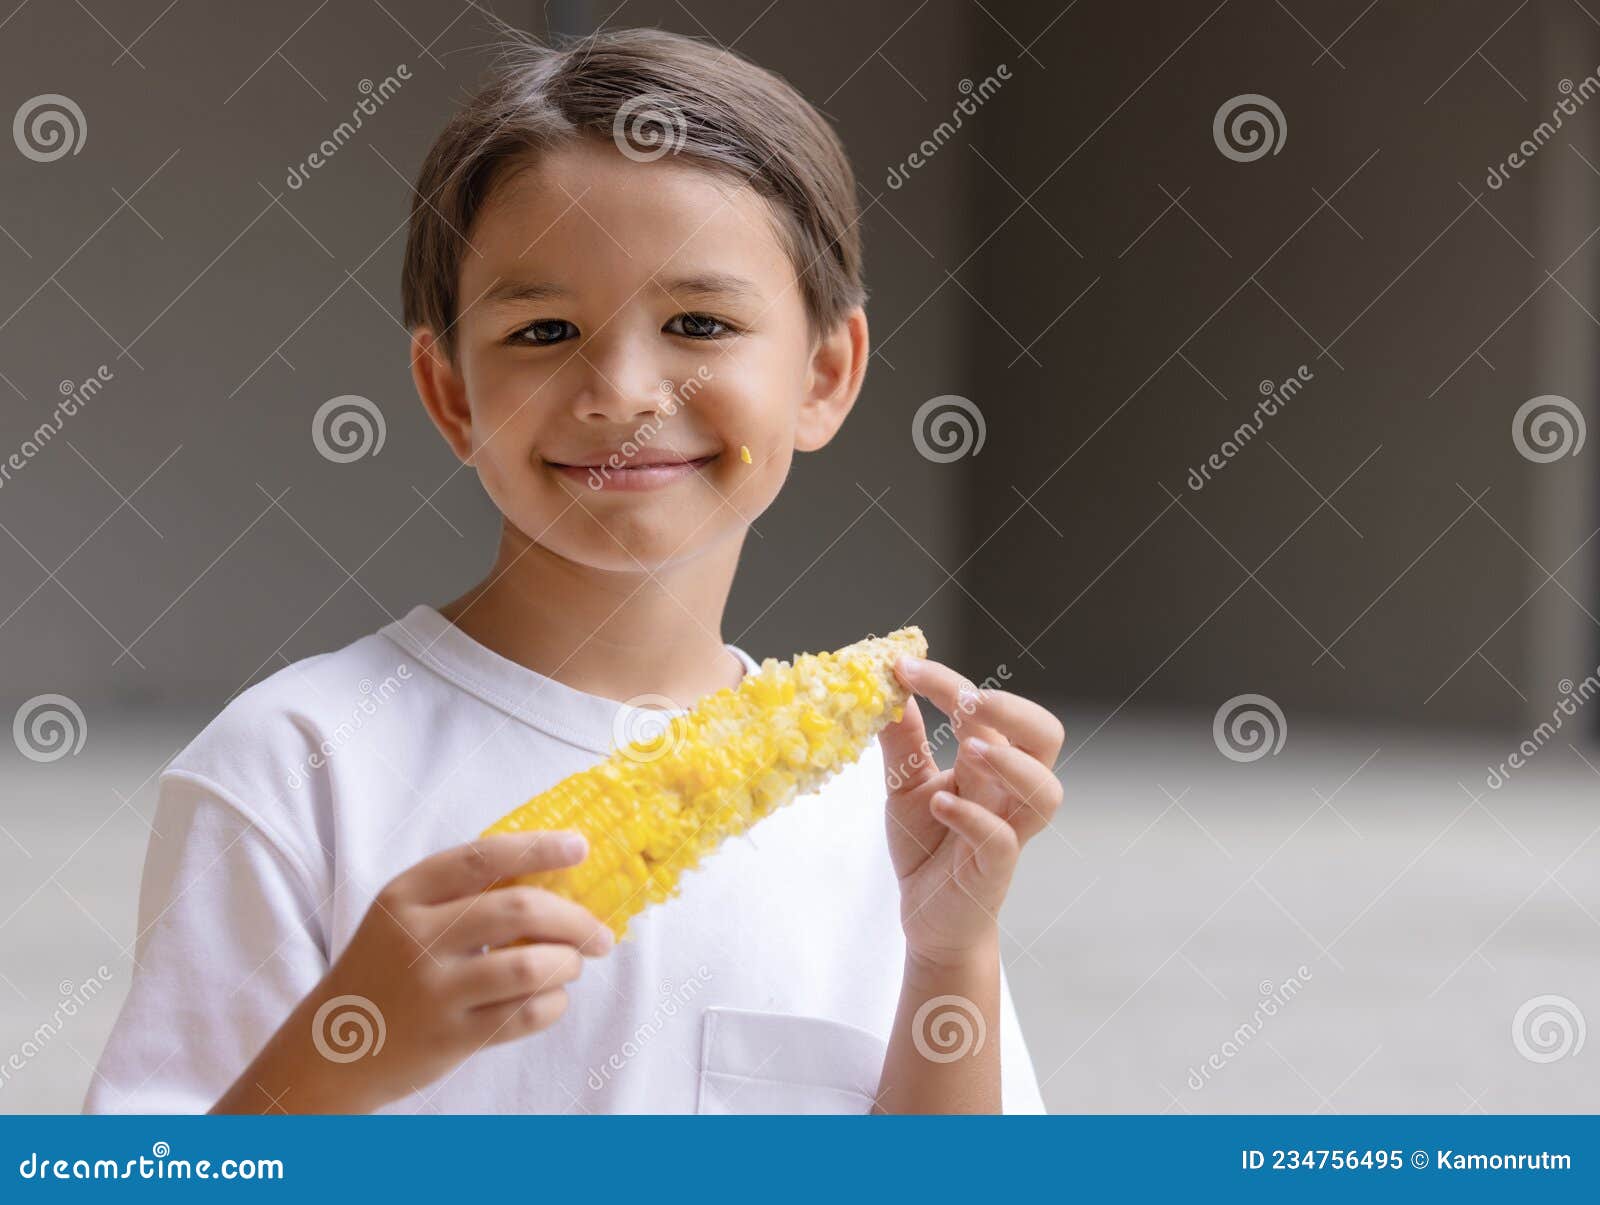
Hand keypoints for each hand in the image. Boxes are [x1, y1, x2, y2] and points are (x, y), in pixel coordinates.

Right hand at [213, 831, 612, 1113]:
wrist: (332, 1047)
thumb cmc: (385, 968)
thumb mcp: (403, 915)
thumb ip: (462, 892)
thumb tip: (555, 872)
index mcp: (406, 895)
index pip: (485, 856)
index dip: (540, 848)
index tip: (581, 846)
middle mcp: (416, 938)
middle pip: (520, 910)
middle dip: (575, 919)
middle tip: (601, 933)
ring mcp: (432, 992)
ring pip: (531, 968)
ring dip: (568, 964)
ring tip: (573, 966)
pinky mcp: (449, 1039)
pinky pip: (525, 1016)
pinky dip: (553, 1004)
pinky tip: (551, 999)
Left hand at [878, 656, 1064, 967]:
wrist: (927, 916)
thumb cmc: (927, 843)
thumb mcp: (905, 784)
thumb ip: (902, 740)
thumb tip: (887, 686)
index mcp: (990, 761)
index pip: (987, 708)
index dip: (948, 682)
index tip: (901, 667)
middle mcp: (1007, 790)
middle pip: (1045, 737)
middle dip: (1012, 710)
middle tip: (965, 698)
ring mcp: (1008, 830)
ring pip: (1044, 791)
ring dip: (1009, 764)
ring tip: (968, 749)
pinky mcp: (993, 871)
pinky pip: (1003, 841)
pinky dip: (975, 818)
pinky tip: (941, 804)